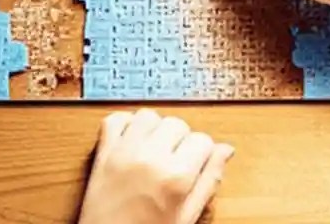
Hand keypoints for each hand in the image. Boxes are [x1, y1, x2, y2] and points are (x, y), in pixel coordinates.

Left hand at [79, 109, 233, 223]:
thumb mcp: (187, 216)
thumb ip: (209, 180)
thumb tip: (225, 151)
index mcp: (175, 177)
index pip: (203, 140)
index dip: (203, 153)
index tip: (196, 164)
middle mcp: (150, 158)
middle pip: (178, 123)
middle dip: (181, 139)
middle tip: (176, 160)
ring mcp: (124, 152)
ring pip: (149, 115)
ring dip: (156, 128)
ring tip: (155, 150)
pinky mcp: (103, 152)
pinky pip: (115, 119)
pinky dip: (125, 124)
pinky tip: (134, 141)